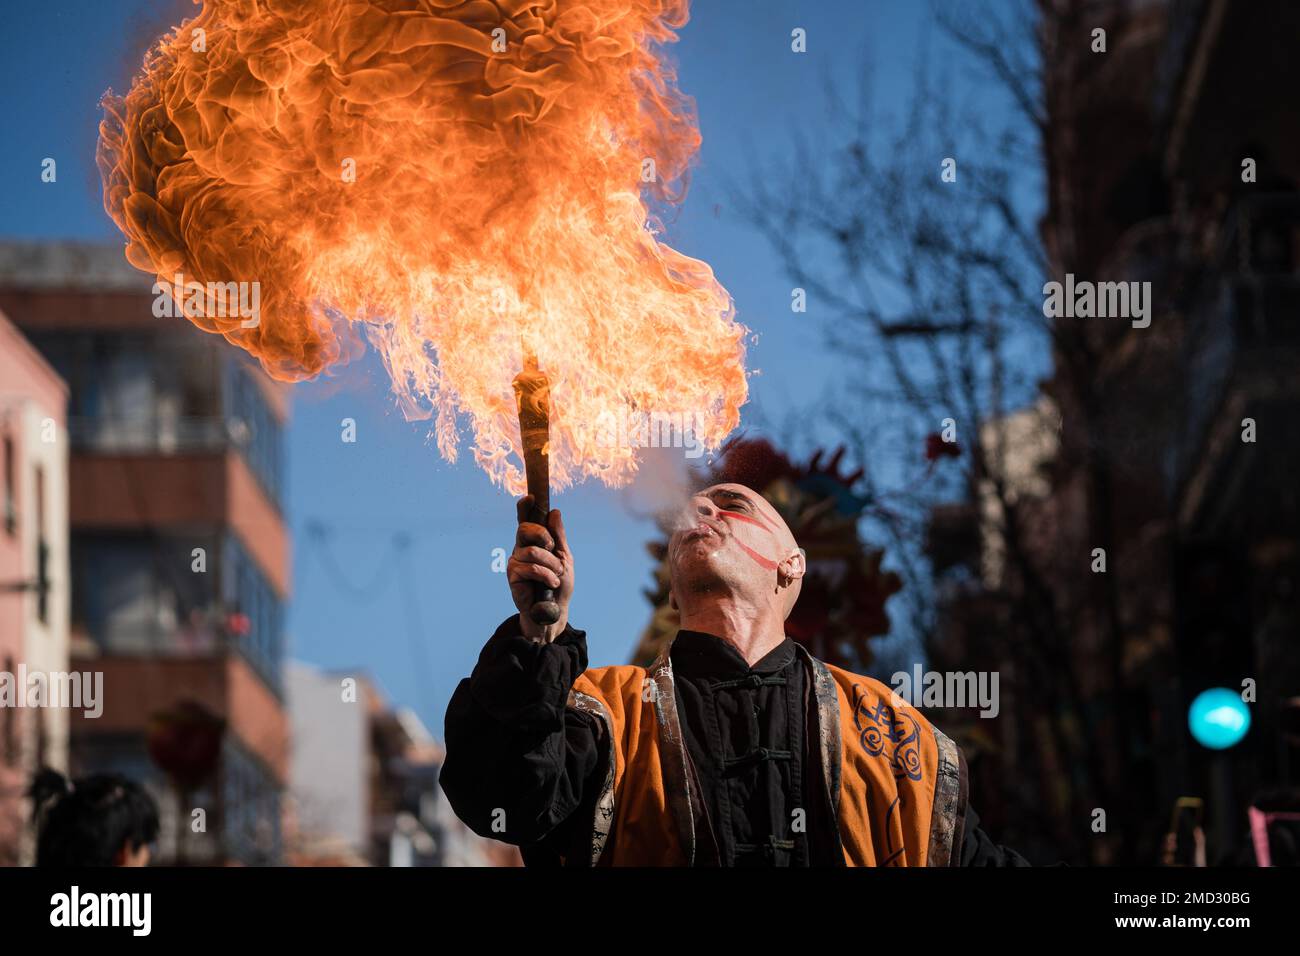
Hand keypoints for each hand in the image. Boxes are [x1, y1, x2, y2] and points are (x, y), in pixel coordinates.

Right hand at [508, 496, 574, 641]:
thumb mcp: (565, 558)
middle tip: (552, 549)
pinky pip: (531, 567)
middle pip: (524, 529)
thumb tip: (554, 512)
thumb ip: (559, 536)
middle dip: (543, 536)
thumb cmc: (560, 585)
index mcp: (534, 542)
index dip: (524, 508)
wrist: (555, 609)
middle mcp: (521, 549)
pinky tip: (550, 584)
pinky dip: (546, 576)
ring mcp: (515, 562)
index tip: (529, 496)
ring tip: (556, 577)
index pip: (525, 521)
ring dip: (551, 565)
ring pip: (533, 551)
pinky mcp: (512, 576)